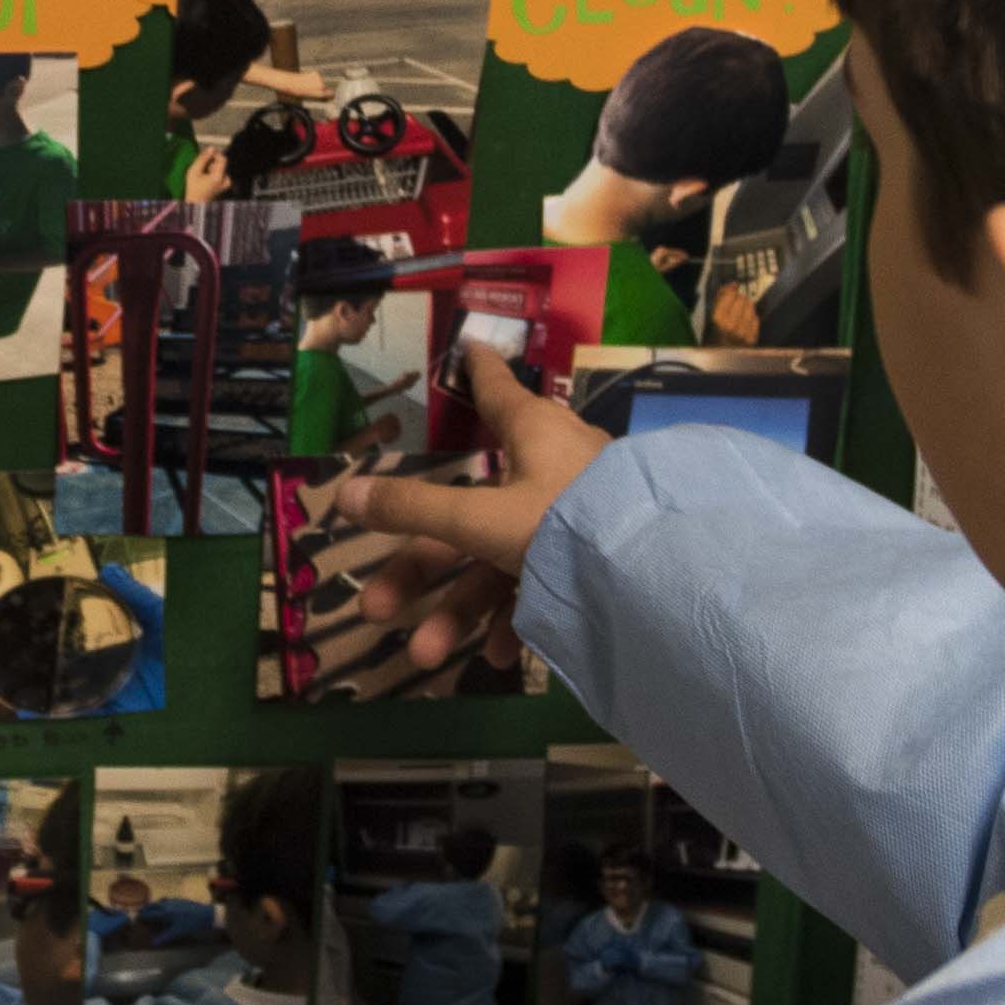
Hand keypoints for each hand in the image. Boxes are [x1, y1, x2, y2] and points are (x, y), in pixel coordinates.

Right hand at [319, 340, 602, 672]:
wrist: (663, 578)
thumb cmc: (568, 523)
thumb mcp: (481, 521)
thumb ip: (415, 510)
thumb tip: (341, 494)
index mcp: (533, 434)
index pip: (496, 392)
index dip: (478, 372)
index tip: (470, 347)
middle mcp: (554, 466)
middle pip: (470, 512)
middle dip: (420, 568)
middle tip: (375, 609)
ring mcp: (576, 516)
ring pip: (502, 560)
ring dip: (460, 611)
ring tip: (424, 657)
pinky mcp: (596, 559)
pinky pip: (544, 583)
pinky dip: (516, 617)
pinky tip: (497, 657)